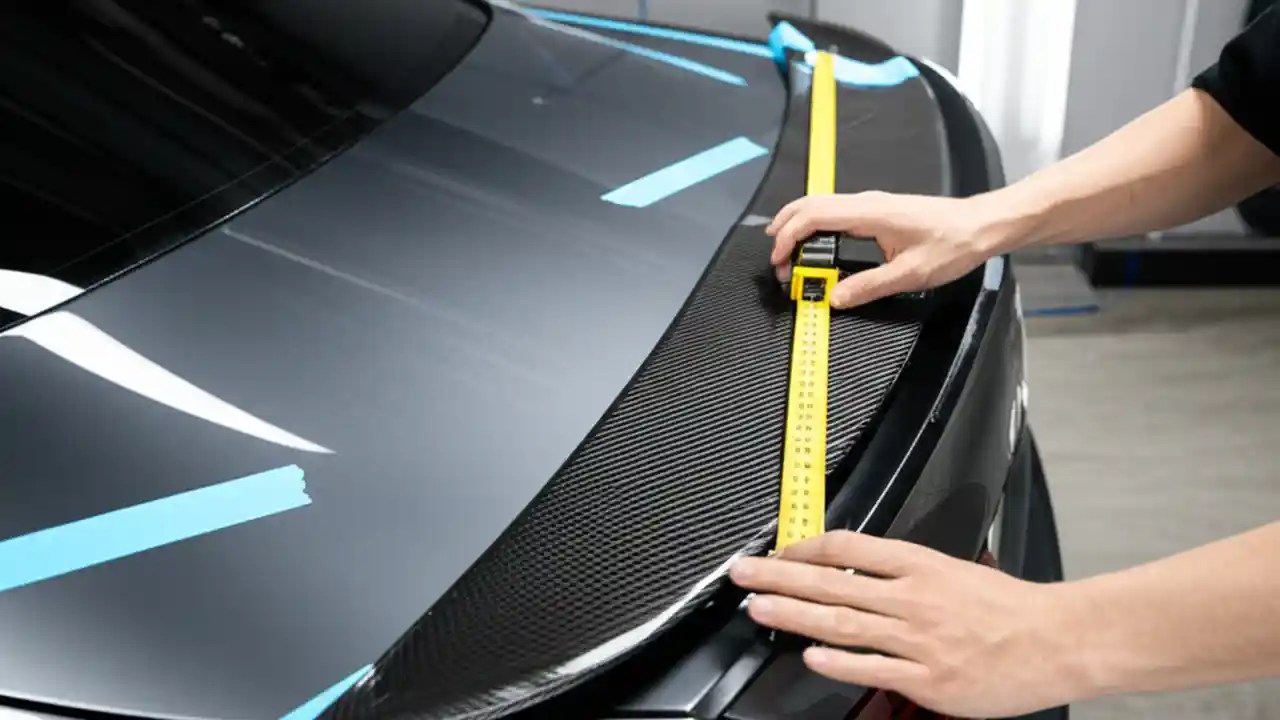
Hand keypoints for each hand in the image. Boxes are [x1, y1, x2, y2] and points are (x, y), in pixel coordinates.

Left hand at [730, 531, 1088, 717]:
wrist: (1057, 639)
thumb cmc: (1010, 607)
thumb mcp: (954, 568)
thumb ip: (907, 570)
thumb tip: (858, 566)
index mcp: (919, 564)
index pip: (847, 546)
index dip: (804, 549)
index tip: (777, 554)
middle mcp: (913, 597)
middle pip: (832, 582)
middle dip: (779, 578)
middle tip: (743, 575)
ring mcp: (919, 638)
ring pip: (843, 623)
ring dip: (794, 615)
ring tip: (759, 609)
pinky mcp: (928, 677)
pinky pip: (874, 667)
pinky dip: (839, 661)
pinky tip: (810, 655)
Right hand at [766, 192, 1013, 308]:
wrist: (981, 226)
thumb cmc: (951, 246)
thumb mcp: (910, 275)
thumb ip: (869, 287)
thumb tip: (835, 298)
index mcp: (870, 213)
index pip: (814, 215)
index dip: (789, 236)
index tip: (779, 262)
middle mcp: (866, 202)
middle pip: (810, 204)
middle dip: (785, 228)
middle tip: (775, 260)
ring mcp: (871, 203)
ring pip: (821, 205)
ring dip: (799, 225)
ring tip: (786, 252)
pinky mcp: (877, 210)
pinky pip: (835, 211)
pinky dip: (815, 225)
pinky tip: (815, 243)